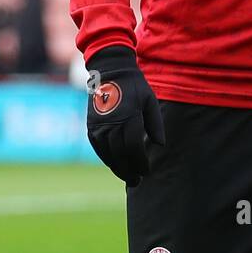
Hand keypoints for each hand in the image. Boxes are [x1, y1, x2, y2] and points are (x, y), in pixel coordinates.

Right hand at [85, 45, 164, 186]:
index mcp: (128, 117)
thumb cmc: (135, 86)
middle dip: (129, 171)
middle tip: (137, 182)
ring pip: (108, 154)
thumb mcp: (150, 101)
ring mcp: (99, 126)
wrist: (110, 71)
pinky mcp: (91, 126)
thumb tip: (160, 145)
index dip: (140, 162)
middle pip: (120, 155)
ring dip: (118, 168)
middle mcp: (111, 124)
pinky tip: (115, 165)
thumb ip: (155, 124)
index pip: (133, 148)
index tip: (147, 171)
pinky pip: (98, 148)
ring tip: (128, 177)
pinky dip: (107, 158)